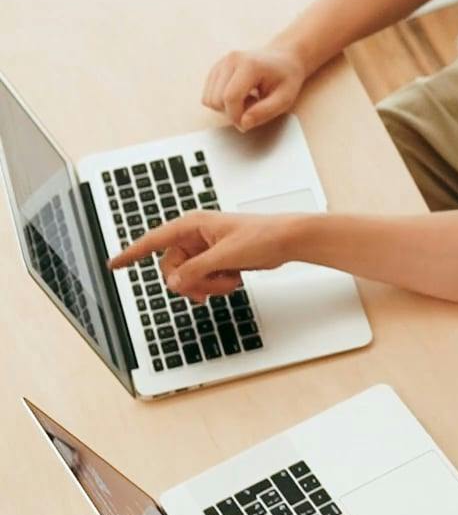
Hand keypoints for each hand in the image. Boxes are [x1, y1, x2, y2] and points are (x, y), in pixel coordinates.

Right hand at [108, 210, 295, 301]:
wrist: (286, 241)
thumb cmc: (261, 237)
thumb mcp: (225, 256)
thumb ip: (196, 270)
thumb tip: (172, 283)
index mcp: (192, 225)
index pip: (153, 241)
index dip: (131, 253)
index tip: (113, 265)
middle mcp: (195, 236)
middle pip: (172, 269)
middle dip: (190, 282)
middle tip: (209, 289)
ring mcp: (205, 250)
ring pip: (188, 278)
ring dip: (206, 286)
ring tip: (229, 281)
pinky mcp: (215, 261)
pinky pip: (202, 280)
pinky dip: (215, 285)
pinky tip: (233, 279)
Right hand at [202, 43, 305, 130]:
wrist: (284, 58)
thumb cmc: (286, 77)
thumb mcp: (285, 98)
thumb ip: (264, 112)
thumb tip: (243, 123)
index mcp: (249, 64)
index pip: (230, 97)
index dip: (236, 117)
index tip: (247, 124)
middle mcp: (231, 60)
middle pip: (216, 99)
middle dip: (232, 112)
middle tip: (253, 106)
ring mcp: (222, 62)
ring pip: (209, 99)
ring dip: (226, 107)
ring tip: (247, 100)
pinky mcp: (216, 69)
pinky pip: (208, 95)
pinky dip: (221, 101)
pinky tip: (239, 95)